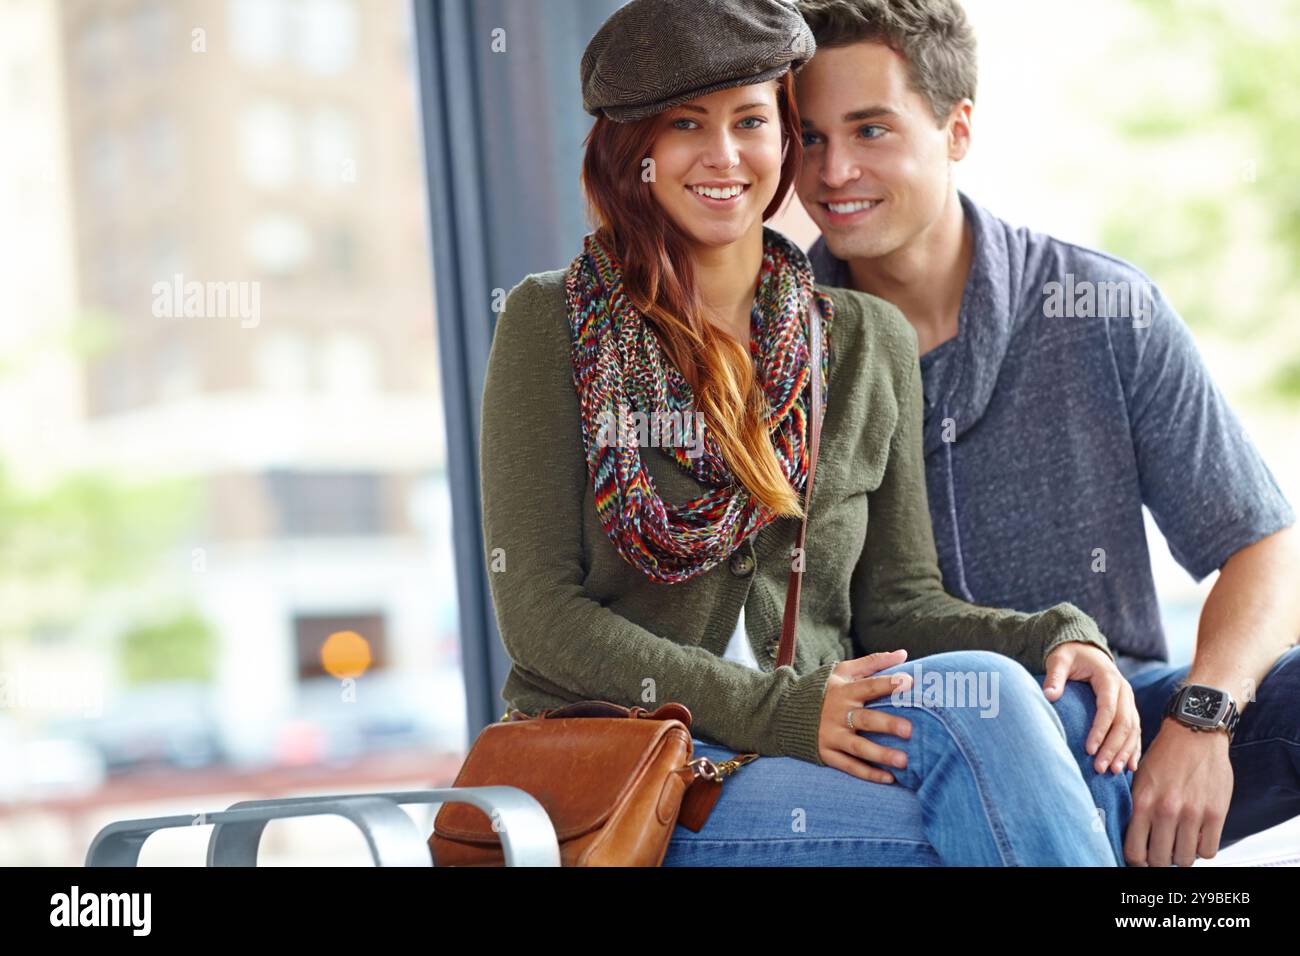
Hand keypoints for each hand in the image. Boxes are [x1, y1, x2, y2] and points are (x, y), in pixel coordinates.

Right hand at [818, 649, 915, 782]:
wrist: (784, 712)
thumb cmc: (823, 689)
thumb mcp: (842, 671)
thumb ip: (873, 663)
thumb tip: (904, 654)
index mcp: (844, 691)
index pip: (868, 686)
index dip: (887, 684)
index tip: (908, 682)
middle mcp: (838, 714)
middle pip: (865, 720)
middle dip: (887, 724)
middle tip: (909, 730)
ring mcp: (831, 736)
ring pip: (858, 747)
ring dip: (881, 754)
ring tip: (903, 761)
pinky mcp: (827, 753)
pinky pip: (849, 766)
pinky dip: (868, 774)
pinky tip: (889, 778)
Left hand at [1042, 641, 1140, 774]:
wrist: (1084, 648)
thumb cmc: (1069, 655)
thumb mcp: (1059, 660)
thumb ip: (1055, 676)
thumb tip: (1049, 695)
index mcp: (1109, 678)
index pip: (1108, 708)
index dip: (1100, 730)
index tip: (1089, 749)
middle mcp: (1124, 690)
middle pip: (1124, 723)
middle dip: (1113, 747)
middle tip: (1100, 768)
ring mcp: (1129, 700)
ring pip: (1133, 730)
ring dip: (1125, 752)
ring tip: (1114, 772)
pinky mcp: (1128, 708)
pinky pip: (1135, 731)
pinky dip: (1133, 749)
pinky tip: (1130, 766)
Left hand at [1124, 718, 1233, 865]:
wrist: (1194, 733)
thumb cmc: (1165, 755)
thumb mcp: (1140, 779)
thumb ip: (1137, 808)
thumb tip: (1133, 836)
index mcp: (1143, 802)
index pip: (1134, 851)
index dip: (1137, 860)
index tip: (1142, 858)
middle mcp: (1167, 810)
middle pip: (1160, 860)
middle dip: (1159, 861)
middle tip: (1162, 853)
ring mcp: (1193, 814)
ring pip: (1185, 859)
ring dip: (1182, 856)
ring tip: (1180, 844)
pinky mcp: (1216, 813)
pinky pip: (1209, 851)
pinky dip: (1202, 850)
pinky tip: (1198, 838)